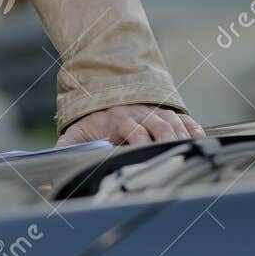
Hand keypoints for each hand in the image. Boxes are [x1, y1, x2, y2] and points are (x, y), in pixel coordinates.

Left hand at [57, 104, 203, 146]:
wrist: (108, 95)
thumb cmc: (93, 121)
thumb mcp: (77, 131)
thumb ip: (68, 145)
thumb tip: (54, 159)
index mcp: (118, 119)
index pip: (132, 130)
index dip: (139, 142)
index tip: (143, 155)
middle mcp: (139, 113)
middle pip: (158, 125)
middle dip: (165, 140)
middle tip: (170, 158)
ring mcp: (156, 112)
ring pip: (173, 122)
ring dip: (180, 138)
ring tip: (186, 154)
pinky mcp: (169, 113)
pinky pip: (186, 120)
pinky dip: (194, 130)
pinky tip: (200, 143)